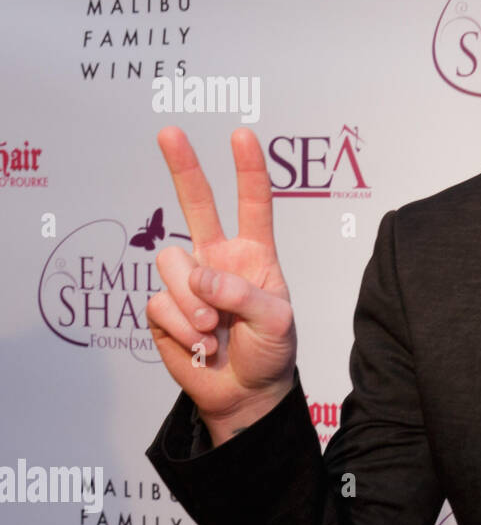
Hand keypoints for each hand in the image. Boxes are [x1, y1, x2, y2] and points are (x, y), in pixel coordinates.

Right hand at [145, 127, 296, 435]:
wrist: (246, 393)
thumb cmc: (270, 352)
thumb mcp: (276, 321)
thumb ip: (242, 294)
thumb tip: (200, 277)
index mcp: (254, 255)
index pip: (252, 205)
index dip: (248, 171)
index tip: (241, 135)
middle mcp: (217, 259)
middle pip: (197, 205)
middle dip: (183, 167)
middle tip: (169, 132)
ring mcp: (188, 283)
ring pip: (173, 264)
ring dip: (195, 302)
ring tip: (217, 330)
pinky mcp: (163, 310)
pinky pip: (161, 304)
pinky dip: (184, 328)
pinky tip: (202, 345)